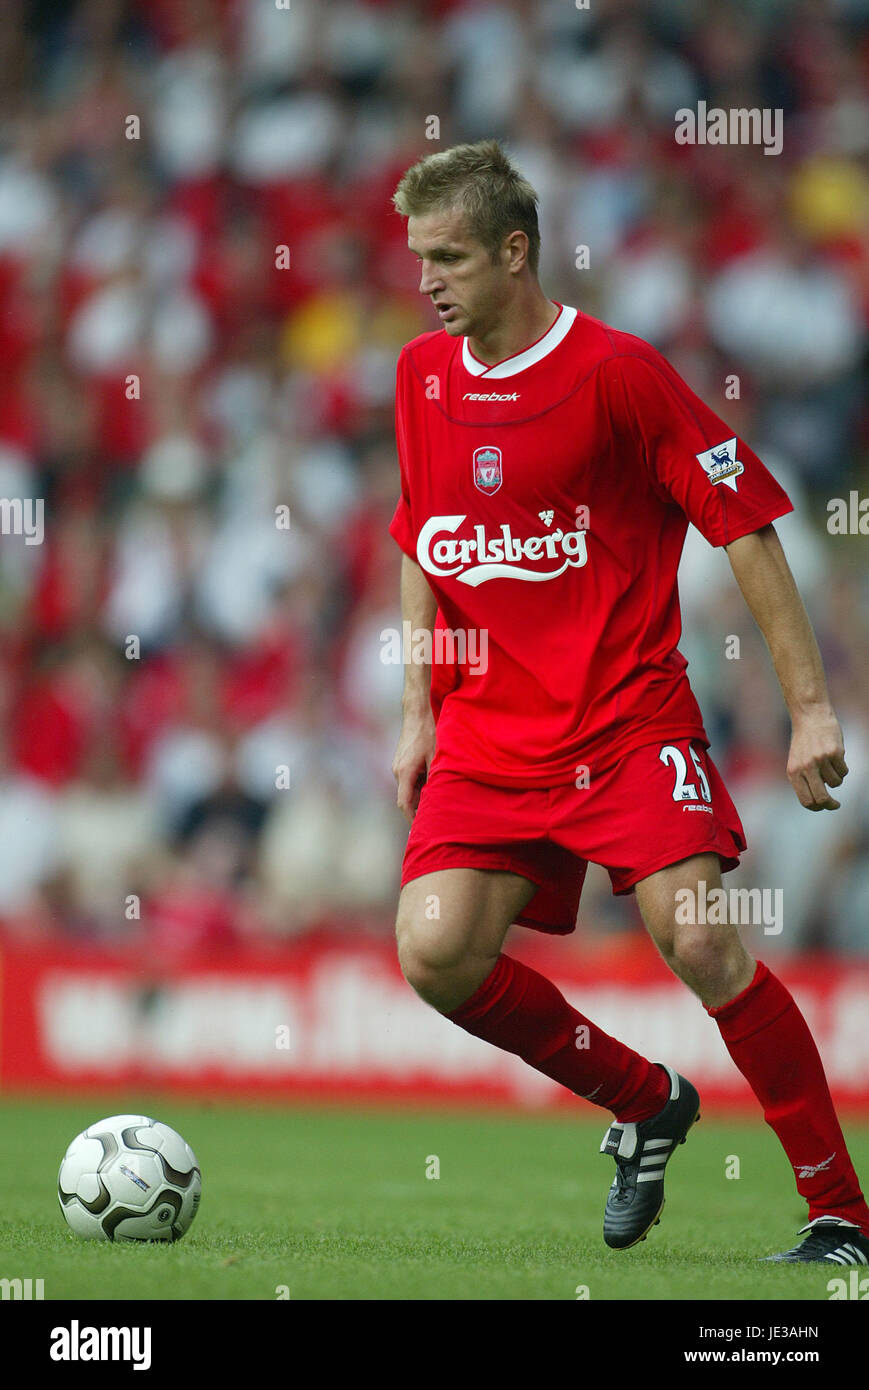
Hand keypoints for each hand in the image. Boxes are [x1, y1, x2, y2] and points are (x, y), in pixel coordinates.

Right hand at [392, 708, 436, 822]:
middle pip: (407, 798)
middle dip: (420, 809)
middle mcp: (397, 771)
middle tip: (436, 821)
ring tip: (439, 801)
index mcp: (405, 772)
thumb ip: (437, 778)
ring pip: (410, 789)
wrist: (417, 712)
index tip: (421, 831)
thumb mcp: (437, 756)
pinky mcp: (402, 761)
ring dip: (422, 795)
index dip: (412, 820)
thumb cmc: (428, 731)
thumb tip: (441, 798)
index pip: (405, 804)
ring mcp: (398, 766)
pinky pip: (410, 780)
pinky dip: (421, 785)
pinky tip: (435, 783)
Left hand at [786, 707, 847, 810]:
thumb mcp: (797, 761)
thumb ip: (804, 780)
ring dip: (836, 778)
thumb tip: (817, 802)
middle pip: (821, 798)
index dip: (816, 807)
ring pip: (836, 783)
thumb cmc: (804, 741)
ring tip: (830, 764)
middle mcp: (806, 767)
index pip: (805, 800)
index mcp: (793, 772)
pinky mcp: (834, 753)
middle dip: (830, 805)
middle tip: (836, 805)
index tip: (824, 807)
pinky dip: (842, 768)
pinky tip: (836, 755)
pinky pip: (844, 771)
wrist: (810, 716)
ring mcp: (820, 760)